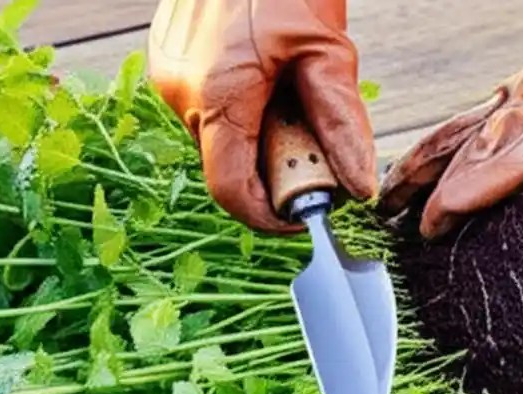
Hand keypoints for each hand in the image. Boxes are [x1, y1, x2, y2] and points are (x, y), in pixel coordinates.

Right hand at [147, 0, 376, 232]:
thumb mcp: (325, 49)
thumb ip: (339, 122)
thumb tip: (357, 184)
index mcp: (217, 95)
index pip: (232, 191)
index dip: (269, 216)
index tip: (303, 214)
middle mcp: (180, 92)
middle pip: (227, 163)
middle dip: (271, 164)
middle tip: (311, 137)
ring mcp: (166, 75)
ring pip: (216, 134)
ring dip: (255, 132)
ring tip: (287, 90)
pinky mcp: (165, 58)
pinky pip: (204, 104)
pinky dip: (238, 106)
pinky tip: (263, 72)